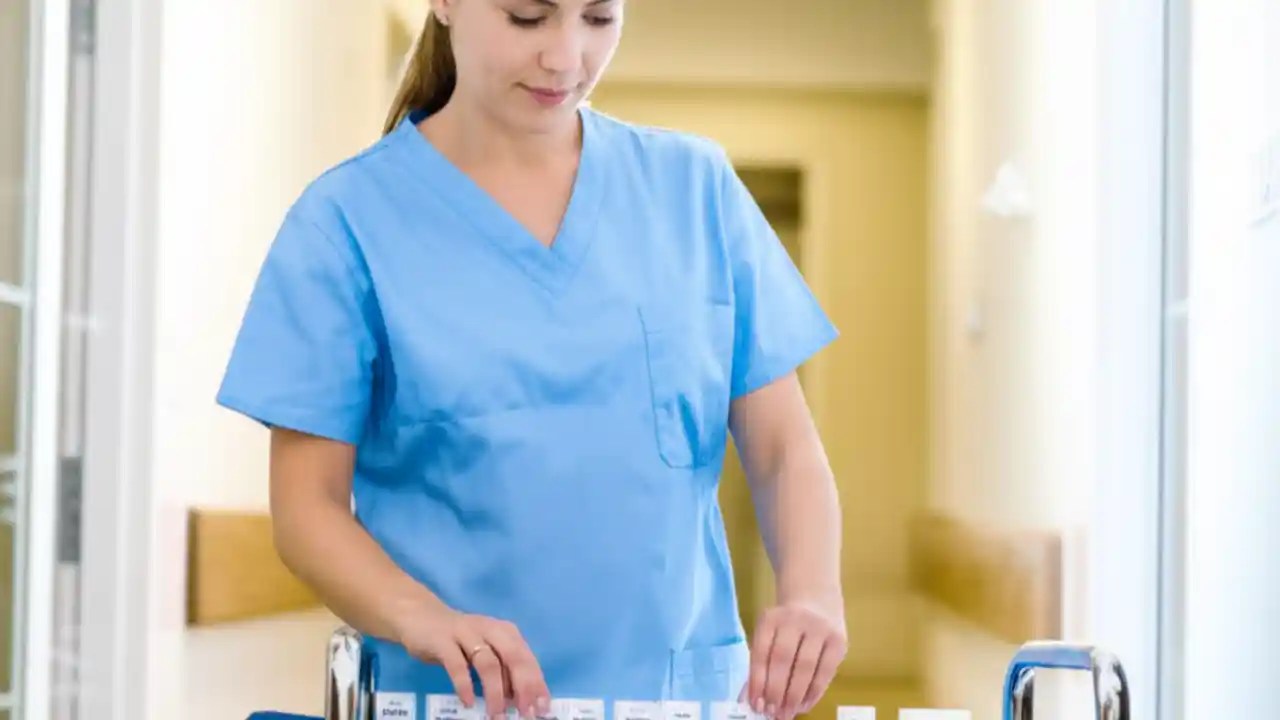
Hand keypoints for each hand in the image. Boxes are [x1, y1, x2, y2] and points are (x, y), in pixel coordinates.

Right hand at [396, 604, 549, 718]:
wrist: (420, 616)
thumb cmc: (459, 639)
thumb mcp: (485, 651)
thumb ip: (502, 671)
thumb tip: (519, 699)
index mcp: (505, 632)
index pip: (527, 659)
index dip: (536, 684)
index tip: (543, 708)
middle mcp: (489, 629)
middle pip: (513, 657)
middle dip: (522, 687)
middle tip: (525, 713)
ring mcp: (466, 633)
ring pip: (487, 663)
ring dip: (494, 692)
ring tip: (496, 715)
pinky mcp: (442, 641)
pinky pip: (456, 664)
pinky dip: (464, 685)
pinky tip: (468, 702)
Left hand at [742, 600, 847, 719]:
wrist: (816, 593)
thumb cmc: (786, 622)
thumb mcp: (768, 633)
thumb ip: (759, 664)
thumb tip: (748, 699)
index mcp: (771, 618)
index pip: (761, 652)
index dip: (757, 681)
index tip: (755, 704)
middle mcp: (795, 619)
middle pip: (783, 660)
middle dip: (776, 691)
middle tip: (773, 713)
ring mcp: (820, 628)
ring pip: (806, 667)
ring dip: (795, 696)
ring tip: (788, 713)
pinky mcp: (839, 639)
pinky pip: (826, 672)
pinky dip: (814, 692)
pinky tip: (805, 705)